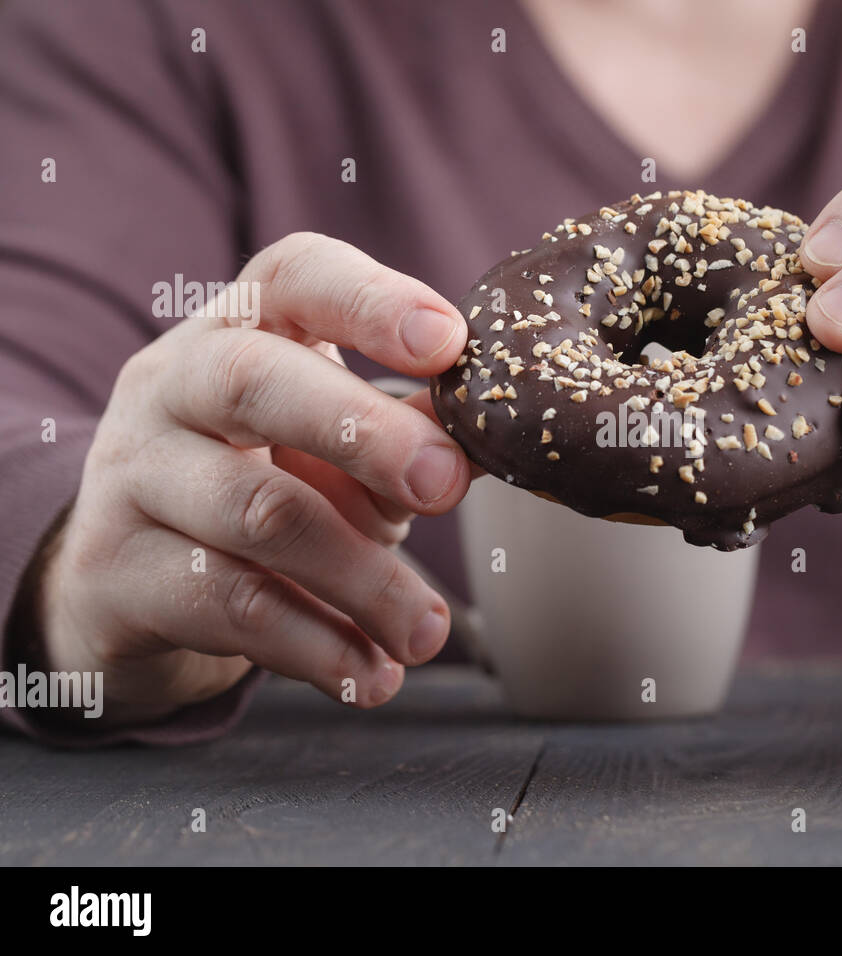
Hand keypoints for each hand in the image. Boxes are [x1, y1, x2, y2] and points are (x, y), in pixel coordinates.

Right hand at [31, 233, 470, 724]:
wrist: (125, 583)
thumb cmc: (263, 489)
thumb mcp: (336, 453)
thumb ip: (405, 438)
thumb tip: (478, 445)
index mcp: (240, 329)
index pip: (294, 277)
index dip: (372, 300)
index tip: (449, 342)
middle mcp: (171, 384)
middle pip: (256, 381)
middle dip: (365, 431)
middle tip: (447, 487)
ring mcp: (130, 474)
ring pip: (257, 512)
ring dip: (364, 578)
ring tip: (427, 631)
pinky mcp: (115, 571)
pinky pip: (229, 605)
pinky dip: (317, 646)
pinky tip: (370, 675)